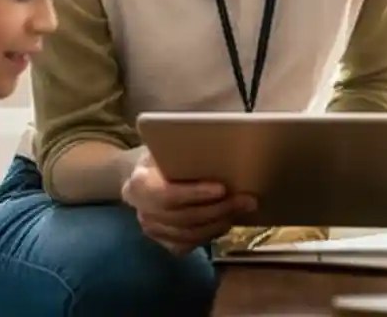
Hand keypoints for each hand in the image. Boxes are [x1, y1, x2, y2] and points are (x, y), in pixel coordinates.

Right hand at [120, 150, 255, 254]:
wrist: (144, 177)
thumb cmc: (161, 157)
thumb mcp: (166, 147)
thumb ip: (182, 150)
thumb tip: (216, 142)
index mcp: (139, 185)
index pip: (167, 194)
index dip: (195, 194)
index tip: (222, 188)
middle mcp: (143, 212)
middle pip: (184, 217)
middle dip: (219, 209)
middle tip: (247, 200)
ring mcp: (153, 230)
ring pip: (189, 234)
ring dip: (219, 223)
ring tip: (242, 209)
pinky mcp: (164, 242)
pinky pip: (190, 244)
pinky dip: (210, 235)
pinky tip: (226, 221)